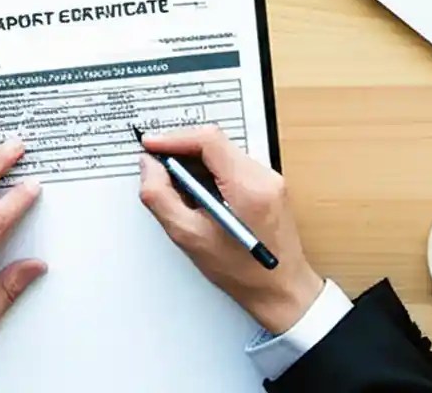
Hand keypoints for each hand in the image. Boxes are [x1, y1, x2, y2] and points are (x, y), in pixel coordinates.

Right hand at [138, 126, 322, 333]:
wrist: (282, 291)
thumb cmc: (244, 274)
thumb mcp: (190, 237)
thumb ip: (161, 197)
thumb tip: (149, 168)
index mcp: (248, 187)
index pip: (208, 140)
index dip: (174, 138)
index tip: (151, 146)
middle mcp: (263, 176)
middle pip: (215, 143)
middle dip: (181, 151)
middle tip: (157, 168)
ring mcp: (270, 179)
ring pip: (222, 154)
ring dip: (195, 164)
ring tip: (178, 189)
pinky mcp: (269, 186)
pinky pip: (232, 166)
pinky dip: (209, 173)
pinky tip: (199, 196)